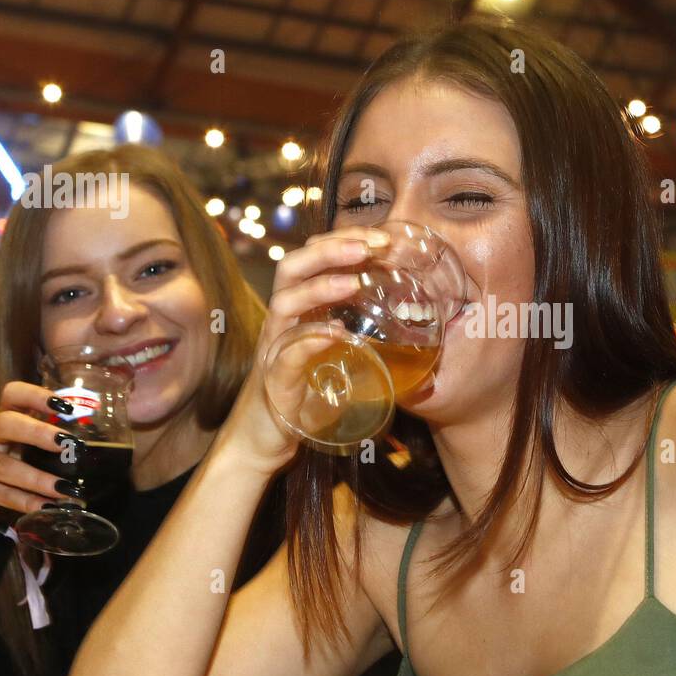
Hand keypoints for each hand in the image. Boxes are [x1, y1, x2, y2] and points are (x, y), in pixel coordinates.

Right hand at [0, 381, 85, 521]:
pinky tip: (49, 506)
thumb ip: (42, 434)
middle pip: (6, 424)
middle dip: (38, 432)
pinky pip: (1, 494)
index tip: (65, 407)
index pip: (13, 394)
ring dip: (39, 479)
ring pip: (5, 467)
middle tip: (69, 444)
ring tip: (68, 488)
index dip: (36, 396)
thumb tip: (85, 441)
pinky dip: (27, 502)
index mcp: (0, 416)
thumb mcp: (15, 440)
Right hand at [217, 226, 389, 475]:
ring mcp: (274, 349)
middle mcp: (282, 321)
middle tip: (371, 244)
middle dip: (331, 248)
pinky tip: (337, 333)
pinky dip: (311, 340)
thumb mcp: (337, 358)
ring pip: (285, 302)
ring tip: (354, 280)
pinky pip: (287, 354)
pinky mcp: (273, 381)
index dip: (344, 240)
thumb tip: (412, 325)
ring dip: (320, 286)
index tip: (382, 236)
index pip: (314, 258)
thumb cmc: (304, 394)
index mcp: (299, 310)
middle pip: (293, 267)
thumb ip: (361, 336)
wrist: (263, 439)